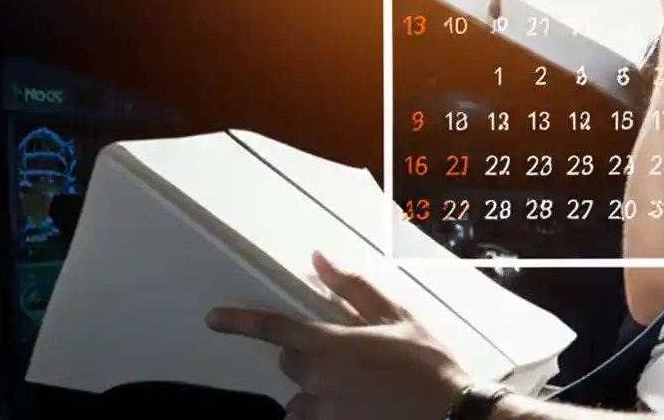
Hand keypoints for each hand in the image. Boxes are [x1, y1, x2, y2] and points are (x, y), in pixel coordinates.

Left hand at [206, 251, 473, 419]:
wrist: (449, 412)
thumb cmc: (426, 363)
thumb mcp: (395, 317)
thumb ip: (353, 288)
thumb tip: (320, 259)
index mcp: (332, 346)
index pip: (275, 329)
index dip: (240, 322)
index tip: (215, 319)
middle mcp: (319, 380)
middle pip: (289, 362)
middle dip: (309, 355)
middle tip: (347, 354)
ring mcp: (324, 412)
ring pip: (298, 397)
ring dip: (315, 389)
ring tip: (354, 387)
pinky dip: (325, 412)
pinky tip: (356, 405)